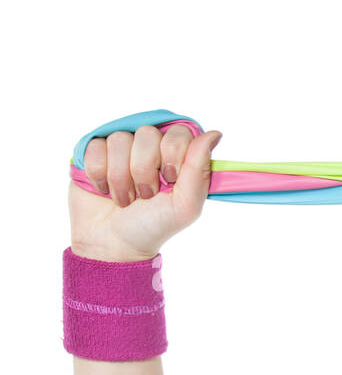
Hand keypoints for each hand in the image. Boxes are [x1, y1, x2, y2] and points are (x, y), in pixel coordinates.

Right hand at [67, 124, 223, 261]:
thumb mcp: (185, 205)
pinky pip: (95, 146)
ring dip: (120, 177)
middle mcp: (150, 147)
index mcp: (176, 157)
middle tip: (146, 194)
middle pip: (147, 133)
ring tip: (125, 198)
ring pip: (119, 140)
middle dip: (144, 170)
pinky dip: (99, 173)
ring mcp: (121, 147)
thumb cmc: (154, 225)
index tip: (170, 179)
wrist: (113, 242)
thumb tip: (215, 134)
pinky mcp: (94, 151)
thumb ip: (200, 170)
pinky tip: (104, 189)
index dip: (172, 153)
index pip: (178, 132)